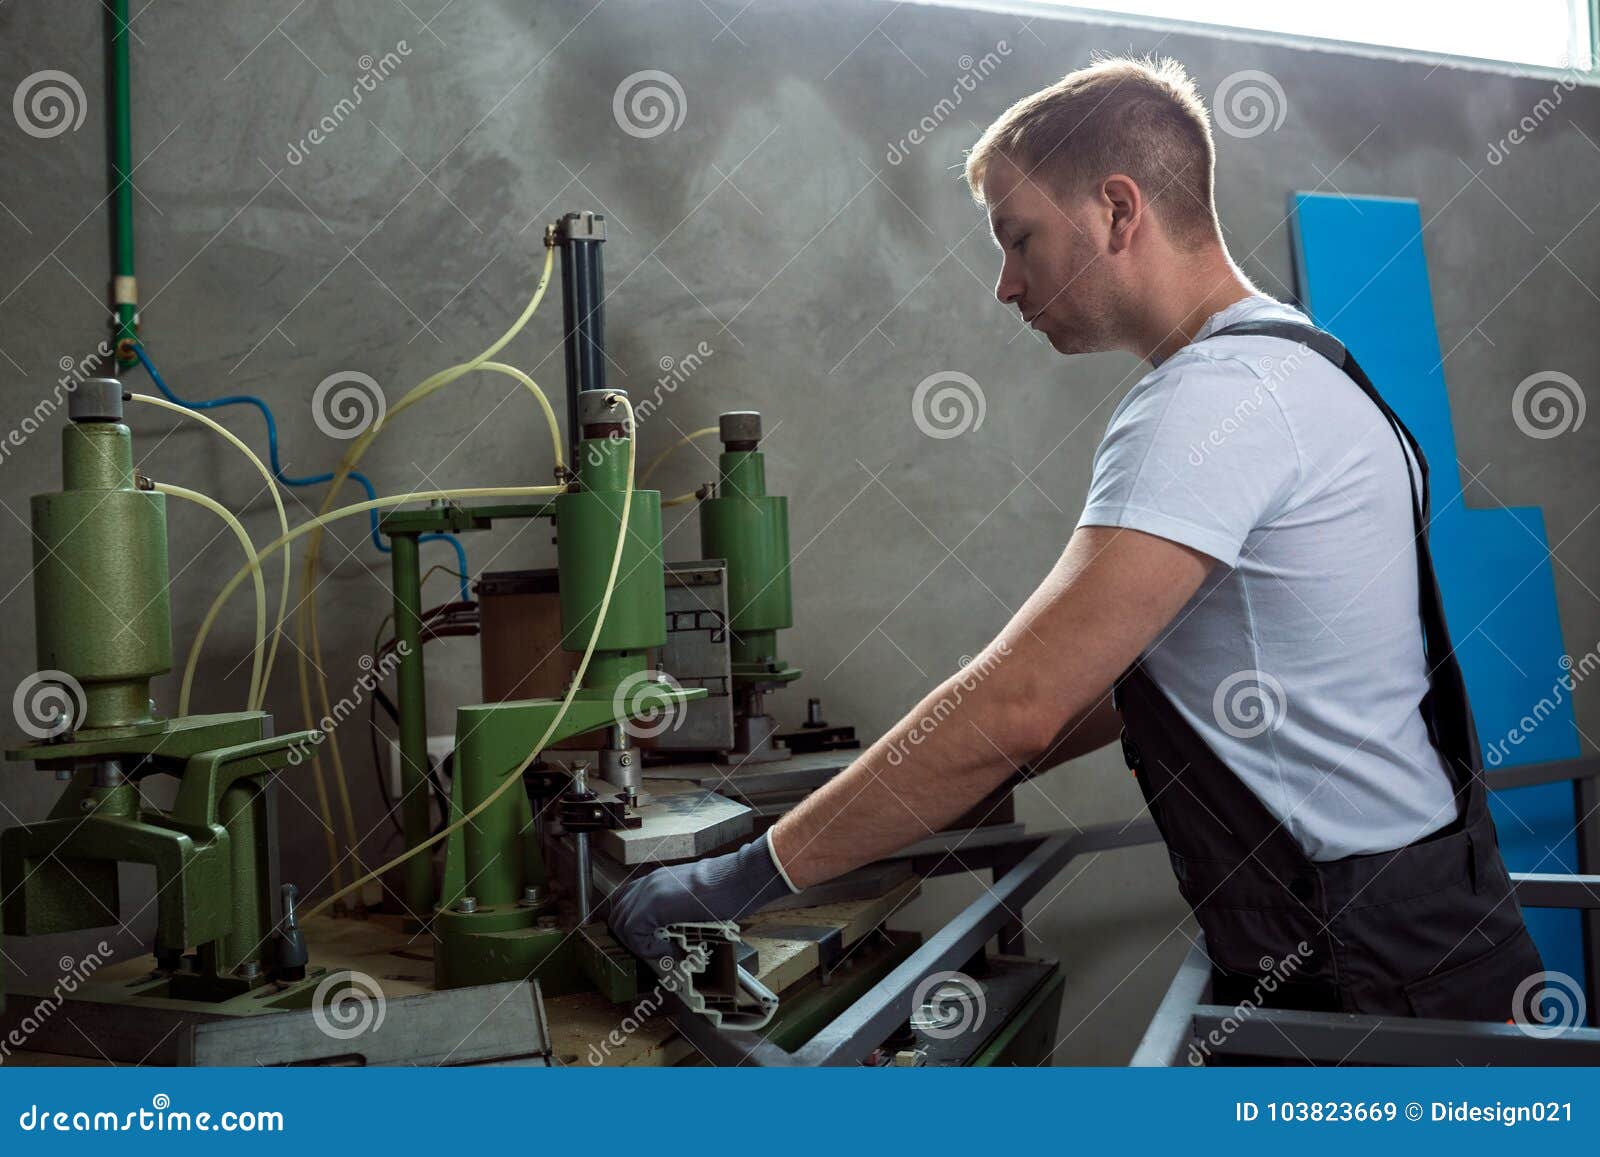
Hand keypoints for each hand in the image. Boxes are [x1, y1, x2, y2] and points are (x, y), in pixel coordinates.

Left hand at [605, 831, 795, 960]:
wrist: (739, 878)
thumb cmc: (726, 889)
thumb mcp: (692, 900)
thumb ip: (675, 913)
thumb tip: (670, 936)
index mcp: (656, 881)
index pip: (625, 907)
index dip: (633, 931)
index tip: (655, 945)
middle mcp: (648, 884)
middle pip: (617, 916)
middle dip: (632, 940)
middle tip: (655, 951)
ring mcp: (649, 892)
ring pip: (621, 924)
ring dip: (638, 944)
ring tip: (662, 951)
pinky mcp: (655, 904)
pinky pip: (634, 931)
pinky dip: (647, 947)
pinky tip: (669, 950)